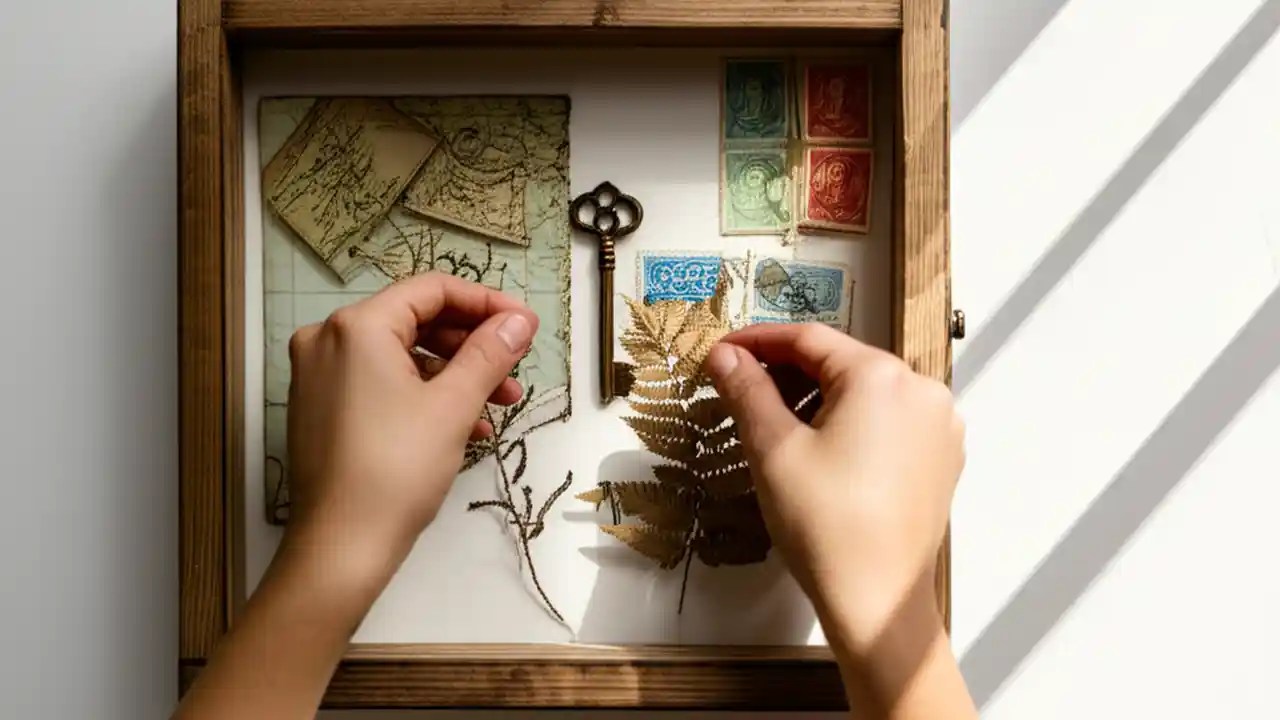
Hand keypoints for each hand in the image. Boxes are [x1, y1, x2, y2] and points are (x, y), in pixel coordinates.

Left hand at [283, 272, 538, 575]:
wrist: (340, 548)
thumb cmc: (396, 470)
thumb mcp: (454, 406)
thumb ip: (489, 353)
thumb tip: (519, 320)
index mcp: (357, 326)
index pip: (431, 291)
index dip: (486, 304)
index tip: (525, 327)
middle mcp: (328, 339)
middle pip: (416, 321)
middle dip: (473, 346)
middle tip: (516, 371)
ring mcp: (318, 375)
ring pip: (402, 356)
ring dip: (455, 375)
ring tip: (499, 406)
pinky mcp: (320, 409)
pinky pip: (381, 384)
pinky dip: (424, 396)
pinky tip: (465, 428)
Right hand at [704, 323, 963, 648]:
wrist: (877, 601)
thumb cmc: (824, 525)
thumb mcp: (773, 449)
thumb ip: (747, 390)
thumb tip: (724, 353)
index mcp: (881, 376)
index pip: (809, 338)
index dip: (758, 342)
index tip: (721, 353)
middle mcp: (921, 389)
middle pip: (841, 363)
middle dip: (788, 373)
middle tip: (742, 393)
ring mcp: (939, 424)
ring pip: (866, 392)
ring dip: (820, 399)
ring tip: (777, 427)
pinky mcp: (942, 457)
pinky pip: (890, 421)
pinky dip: (853, 424)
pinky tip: (822, 451)